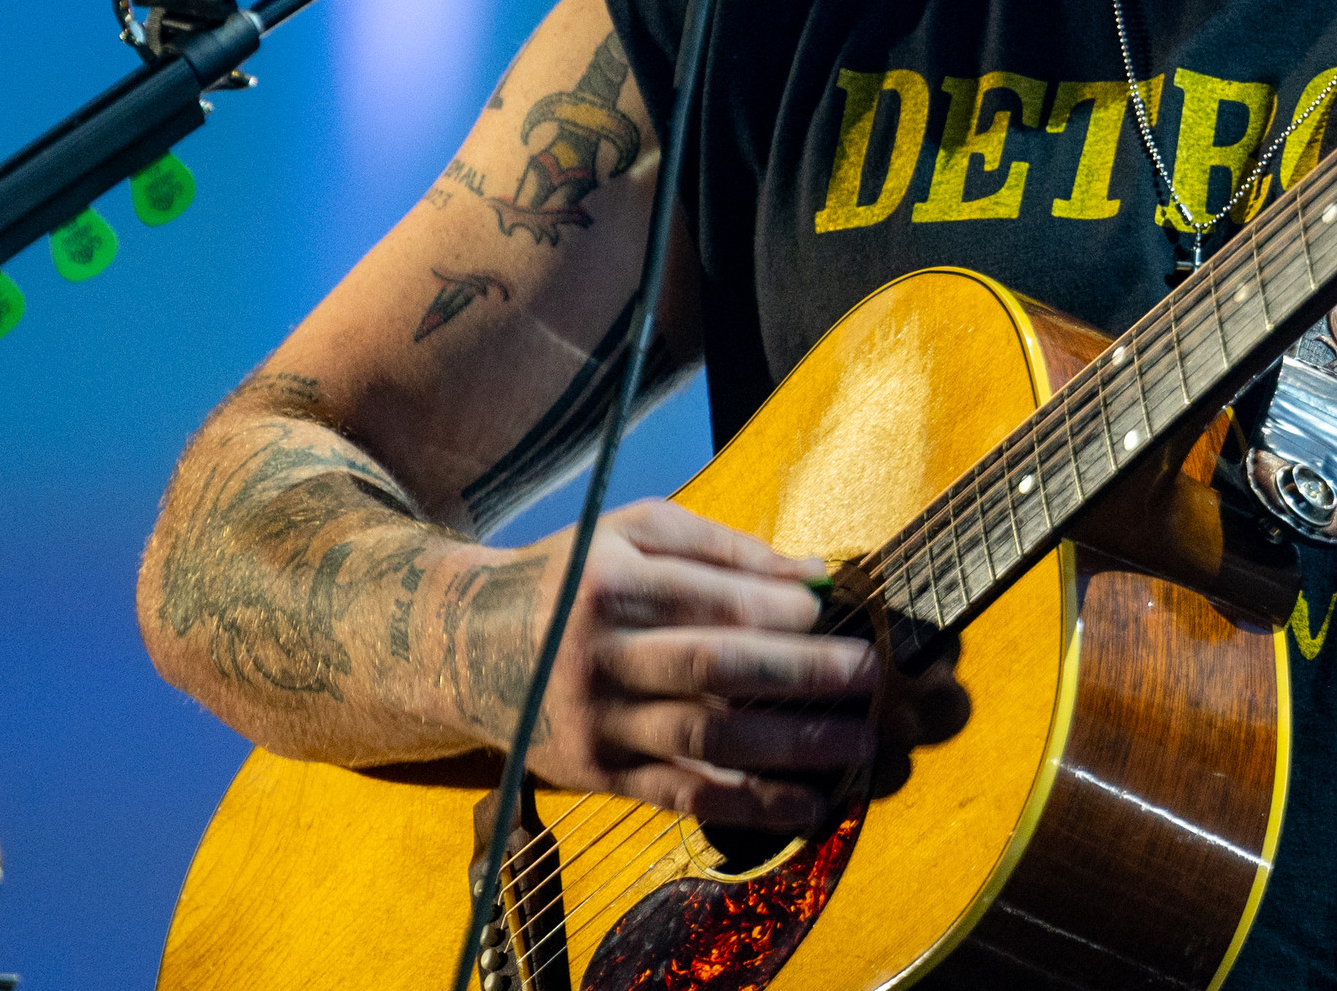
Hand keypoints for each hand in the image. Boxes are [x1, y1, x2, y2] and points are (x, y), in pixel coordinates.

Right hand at [476, 499, 968, 830]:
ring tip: (858, 742)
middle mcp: (600, 656)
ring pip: (704, 739)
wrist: (466, 647)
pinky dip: (750, 803)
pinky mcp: (598, 776)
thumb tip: (814, 573)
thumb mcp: (632, 533)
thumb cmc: (572, 576)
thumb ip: (721, 548)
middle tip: (870, 674)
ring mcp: (598, 723)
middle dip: (802, 673)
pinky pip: (683, 795)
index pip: (713, 600)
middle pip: (715, 669)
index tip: (834, 611)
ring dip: (789, 745)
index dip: (782, 610)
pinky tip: (809, 803)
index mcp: (611, 583)